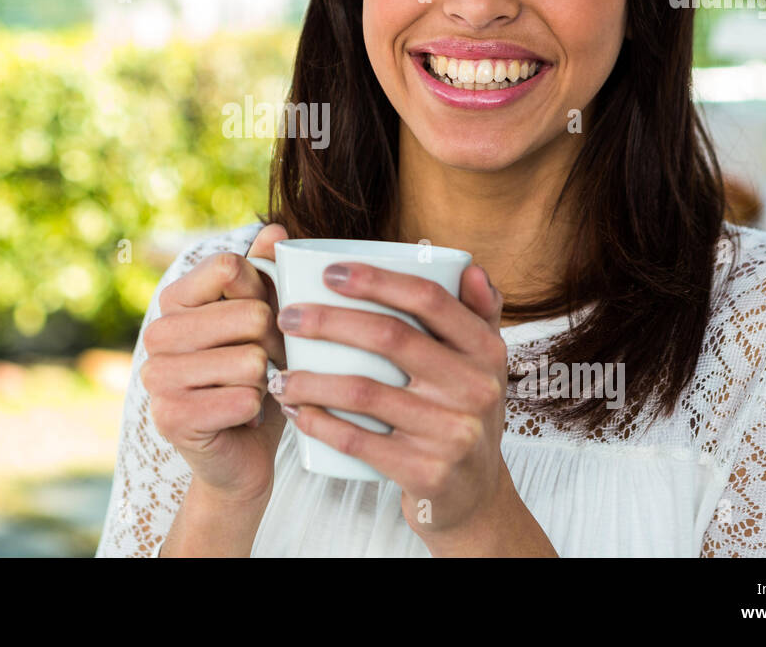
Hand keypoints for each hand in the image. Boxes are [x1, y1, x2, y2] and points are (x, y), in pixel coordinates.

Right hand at [139, 223, 289, 505]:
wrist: (241, 453)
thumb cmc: (254, 377)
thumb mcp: (266, 319)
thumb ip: (267, 271)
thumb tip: (276, 231)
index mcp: (174, 300)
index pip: (230, 266)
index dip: (265, 293)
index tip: (261, 320)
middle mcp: (156, 333)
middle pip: (250, 315)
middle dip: (274, 344)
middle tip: (263, 365)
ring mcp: (157, 377)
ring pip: (250, 361)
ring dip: (267, 380)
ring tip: (253, 390)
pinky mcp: (171, 418)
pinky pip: (243, 400)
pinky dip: (256, 411)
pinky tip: (242, 418)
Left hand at [267, 261, 509, 547]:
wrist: (475, 497)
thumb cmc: (462, 414)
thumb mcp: (483, 366)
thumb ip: (478, 313)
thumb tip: (469, 267)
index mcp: (486, 350)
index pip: (430, 298)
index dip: (376, 280)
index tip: (328, 273)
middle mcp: (475, 388)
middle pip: (390, 337)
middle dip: (328, 321)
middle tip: (287, 318)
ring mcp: (452, 432)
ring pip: (363, 391)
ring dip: (310, 379)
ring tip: (279, 373)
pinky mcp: (426, 472)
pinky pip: (357, 441)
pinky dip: (318, 423)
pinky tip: (295, 410)